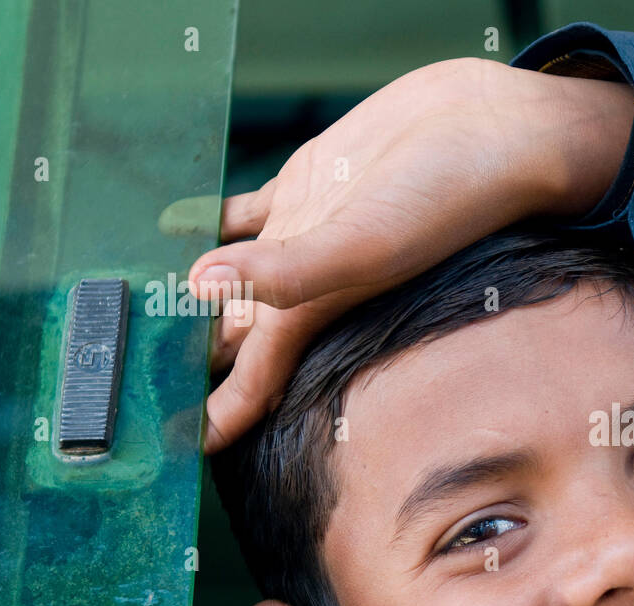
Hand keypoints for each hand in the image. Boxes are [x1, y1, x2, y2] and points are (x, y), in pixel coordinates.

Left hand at [193, 56, 633, 452]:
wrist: (498, 130)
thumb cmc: (449, 198)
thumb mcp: (367, 244)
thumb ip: (286, 274)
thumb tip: (193, 283)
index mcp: (313, 310)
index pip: (251, 382)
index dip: (212, 414)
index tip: (170, 446)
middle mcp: (304, 281)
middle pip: (231, 338)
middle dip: (189, 360)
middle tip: (135, 379)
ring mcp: (303, 233)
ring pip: (234, 277)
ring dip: (195, 296)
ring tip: (150, 313)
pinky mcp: (310, 187)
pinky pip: (247, 216)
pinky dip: (213, 225)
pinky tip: (184, 224)